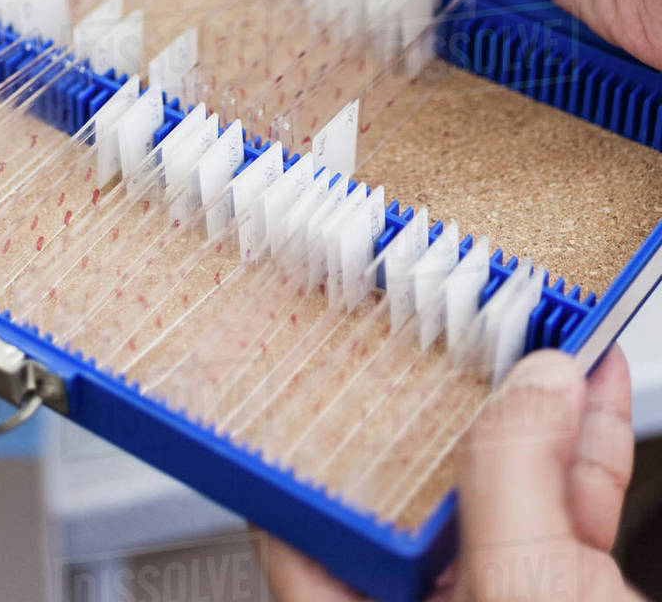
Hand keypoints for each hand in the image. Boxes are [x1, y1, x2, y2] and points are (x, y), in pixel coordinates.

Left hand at [261, 348, 642, 600]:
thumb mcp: (528, 599)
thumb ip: (514, 478)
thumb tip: (531, 385)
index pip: (305, 518)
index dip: (313, 431)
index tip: (328, 357)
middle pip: (419, 487)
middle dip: (454, 399)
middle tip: (465, 329)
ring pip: (508, 488)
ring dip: (539, 409)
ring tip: (550, 340)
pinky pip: (568, 510)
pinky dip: (589, 448)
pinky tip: (599, 396)